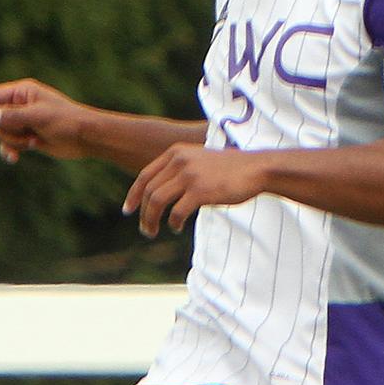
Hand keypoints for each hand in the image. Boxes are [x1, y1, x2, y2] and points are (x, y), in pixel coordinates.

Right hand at [0, 78, 88, 162]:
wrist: (85, 138)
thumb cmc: (65, 121)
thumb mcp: (37, 116)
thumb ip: (12, 116)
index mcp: (23, 92)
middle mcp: (20, 105)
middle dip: (9, 130)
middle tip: (29, 133)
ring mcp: (24, 122)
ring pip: (2, 133)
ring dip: (15, 141)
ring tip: (34, 141)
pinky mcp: (28, 137)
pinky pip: (9, 144)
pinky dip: (11, 151)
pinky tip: (14, 159)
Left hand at [122, 144, 266, 236]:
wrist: (255, 169)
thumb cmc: (228, 170)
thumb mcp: (199, 161)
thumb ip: (180, 170)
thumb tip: (161, 194)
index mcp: (176, 153)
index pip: (145, 175)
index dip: (133, 195)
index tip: (128, 210)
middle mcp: (179, 161)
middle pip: (150, 191)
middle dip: (143, 213)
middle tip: (146, 229)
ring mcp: (189, 175)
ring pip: (158, 202)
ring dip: (151, 220)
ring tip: (153, 232)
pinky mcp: (200, 191)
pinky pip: (177, 212)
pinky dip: (173, 223)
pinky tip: (176, 228)